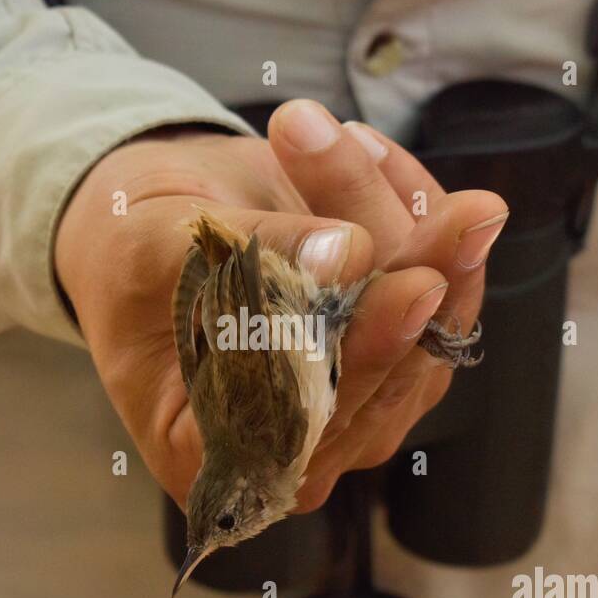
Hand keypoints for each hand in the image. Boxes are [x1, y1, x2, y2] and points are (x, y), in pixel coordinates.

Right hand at [55, 103, 505, 511]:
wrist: (152, 221)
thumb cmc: (128, 247)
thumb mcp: (157, 240)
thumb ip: (249, 252)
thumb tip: (344, 252)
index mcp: (209, 454)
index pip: (303, 419)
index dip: (362, 357)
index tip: (417, 288)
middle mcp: (291, 450)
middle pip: (385, 379)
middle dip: (422, 278)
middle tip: (469, 212)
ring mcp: (350, 407)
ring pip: (426, 330)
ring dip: (417, 228)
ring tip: (361, 144)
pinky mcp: (392, 355)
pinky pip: (439, 288)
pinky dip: (415, 213)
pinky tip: (370, 154)